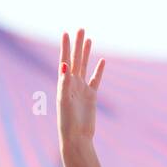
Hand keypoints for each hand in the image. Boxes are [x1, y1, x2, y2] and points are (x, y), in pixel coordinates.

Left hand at [57, 29, 105, 143]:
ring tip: (88, 39)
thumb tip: (64, 65)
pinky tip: (102, 60)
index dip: (66, 47)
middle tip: (81, 29)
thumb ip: (64, 83)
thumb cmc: (67, 122)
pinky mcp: (91, 97)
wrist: (77, 138)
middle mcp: (72, 84)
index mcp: (64, 84)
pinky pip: (95, 80)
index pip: (65, 61)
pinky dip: (99, 70)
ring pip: (85, 67)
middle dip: (78, 45)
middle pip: (75, 60)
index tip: (66, 33)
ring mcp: (82, 90)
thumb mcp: (64, 101)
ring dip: (86, 53)